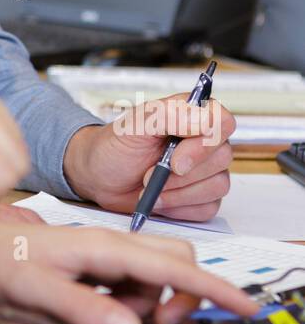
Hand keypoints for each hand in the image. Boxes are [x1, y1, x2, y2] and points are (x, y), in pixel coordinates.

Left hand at [0, 205, 258, 323]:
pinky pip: (125, 284)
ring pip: (150, 277)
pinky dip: (124, 302)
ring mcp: (97, 253)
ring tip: (103, 314)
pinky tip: (93, 307)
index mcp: (100, 246)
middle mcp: (104, 244)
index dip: (213, 288)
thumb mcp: (33, 289)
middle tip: (150, 322)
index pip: (173, 266)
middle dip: (179, 295)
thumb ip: (83, 309)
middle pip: (172, 264)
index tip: (244, 306)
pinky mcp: (88, 264)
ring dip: (145, 302)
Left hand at [63, 94, 234, 221]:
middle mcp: (203, 141)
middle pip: (222, 158)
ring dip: (179, 193)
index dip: (205, 144)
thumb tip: (204, 118)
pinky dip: (181, 208)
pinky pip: (209, 207)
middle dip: (182, 174)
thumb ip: (169, 115)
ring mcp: (204, 170)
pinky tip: (160, 200)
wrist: (99, 177)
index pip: (224, 122)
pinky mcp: (200, 196)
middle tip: (149, 174)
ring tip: (151, 188)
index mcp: (192, 115)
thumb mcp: (134, 124)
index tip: (175, 160)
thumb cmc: (115, 146)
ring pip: (218, 185)